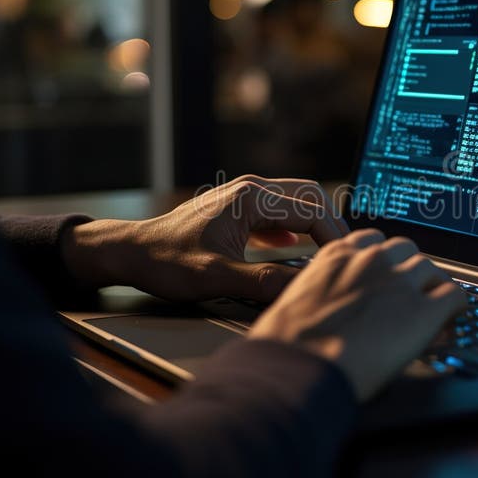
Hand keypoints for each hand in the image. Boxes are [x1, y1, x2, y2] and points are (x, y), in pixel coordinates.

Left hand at [61, 175, 348, 302]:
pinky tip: (296, 247)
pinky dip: (296, 225)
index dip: (336, 238)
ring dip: (316, 224)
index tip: (347, 263)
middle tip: (346, 256)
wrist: (131, 251)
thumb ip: (265, 282)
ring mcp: (244, 194)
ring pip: (297, 200)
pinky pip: (279, 209)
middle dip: (333, 225)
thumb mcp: (218, 278)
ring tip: (329, 254)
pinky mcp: (238, 206)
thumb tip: (306, 289)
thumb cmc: (168, 262)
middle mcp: (252, 187)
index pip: (313, 212)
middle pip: (312, 197)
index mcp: (253, 198)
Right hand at [248, 229, 466, 400]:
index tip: (385, 274)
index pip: (371, 241)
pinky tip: (452, 318)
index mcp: (338, 255)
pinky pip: (453, 296)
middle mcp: (371, 260)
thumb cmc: (288, 346)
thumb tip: (336, 308)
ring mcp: (400, 281)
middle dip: (408, 270)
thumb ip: (325, 292)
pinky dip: (455, 306)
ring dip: (431, 285)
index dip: (382, 260)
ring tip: (433, 305)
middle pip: (405, 250)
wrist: (301, 365)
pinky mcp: (423, 309)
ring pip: (430, 269)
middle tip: (409, 292)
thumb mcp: (300, 302)